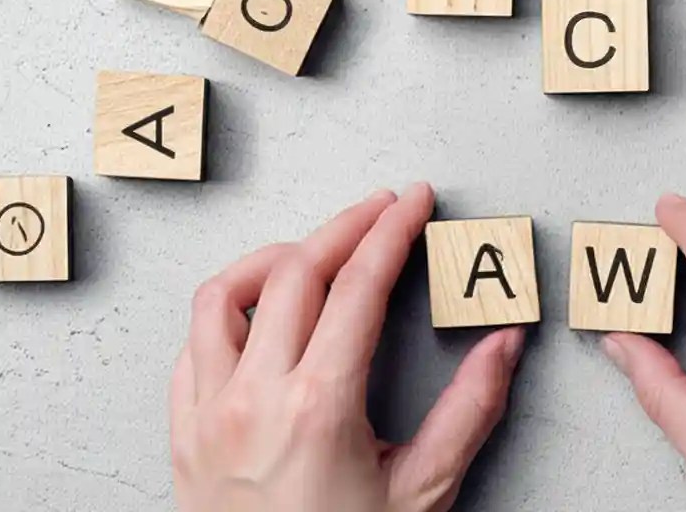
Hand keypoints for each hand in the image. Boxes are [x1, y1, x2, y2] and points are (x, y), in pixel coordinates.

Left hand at [170, 184, 524, 511]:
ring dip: (274, 257)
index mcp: (319, 404)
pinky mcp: (182, 430)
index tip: (412, 202)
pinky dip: (227, 309)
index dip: (392, 230)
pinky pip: (192, 342)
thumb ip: (471, 411)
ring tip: (314, 252)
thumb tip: (503, 344)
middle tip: (381, 210)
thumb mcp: (423, 493)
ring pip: (226, 293)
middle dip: (345, 226)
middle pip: (295, 269)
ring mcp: (208, 410)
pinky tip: (258, 312)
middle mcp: (254, 394)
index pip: (358, 284)